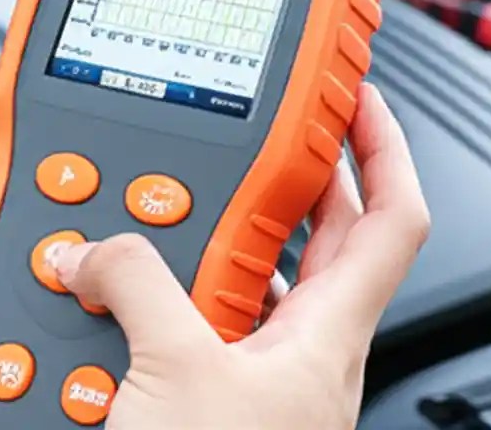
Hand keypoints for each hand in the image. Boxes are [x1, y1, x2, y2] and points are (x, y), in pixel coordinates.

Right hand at [53, 83, 429, 429]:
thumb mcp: (174, 370)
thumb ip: (138, 284)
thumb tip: (97, 247)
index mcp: (327, 330)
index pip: (393, 217)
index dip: (385, 145)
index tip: (358, 94)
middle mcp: (299, 348)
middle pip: (312, 237)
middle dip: (278, 178)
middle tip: (243, 134)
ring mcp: (254, 373)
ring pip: (243, 277)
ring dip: (201, 239)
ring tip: (160, 208)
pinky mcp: (208, 396)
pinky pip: (191, 321)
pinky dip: (158, 292)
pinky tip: (118, 288)